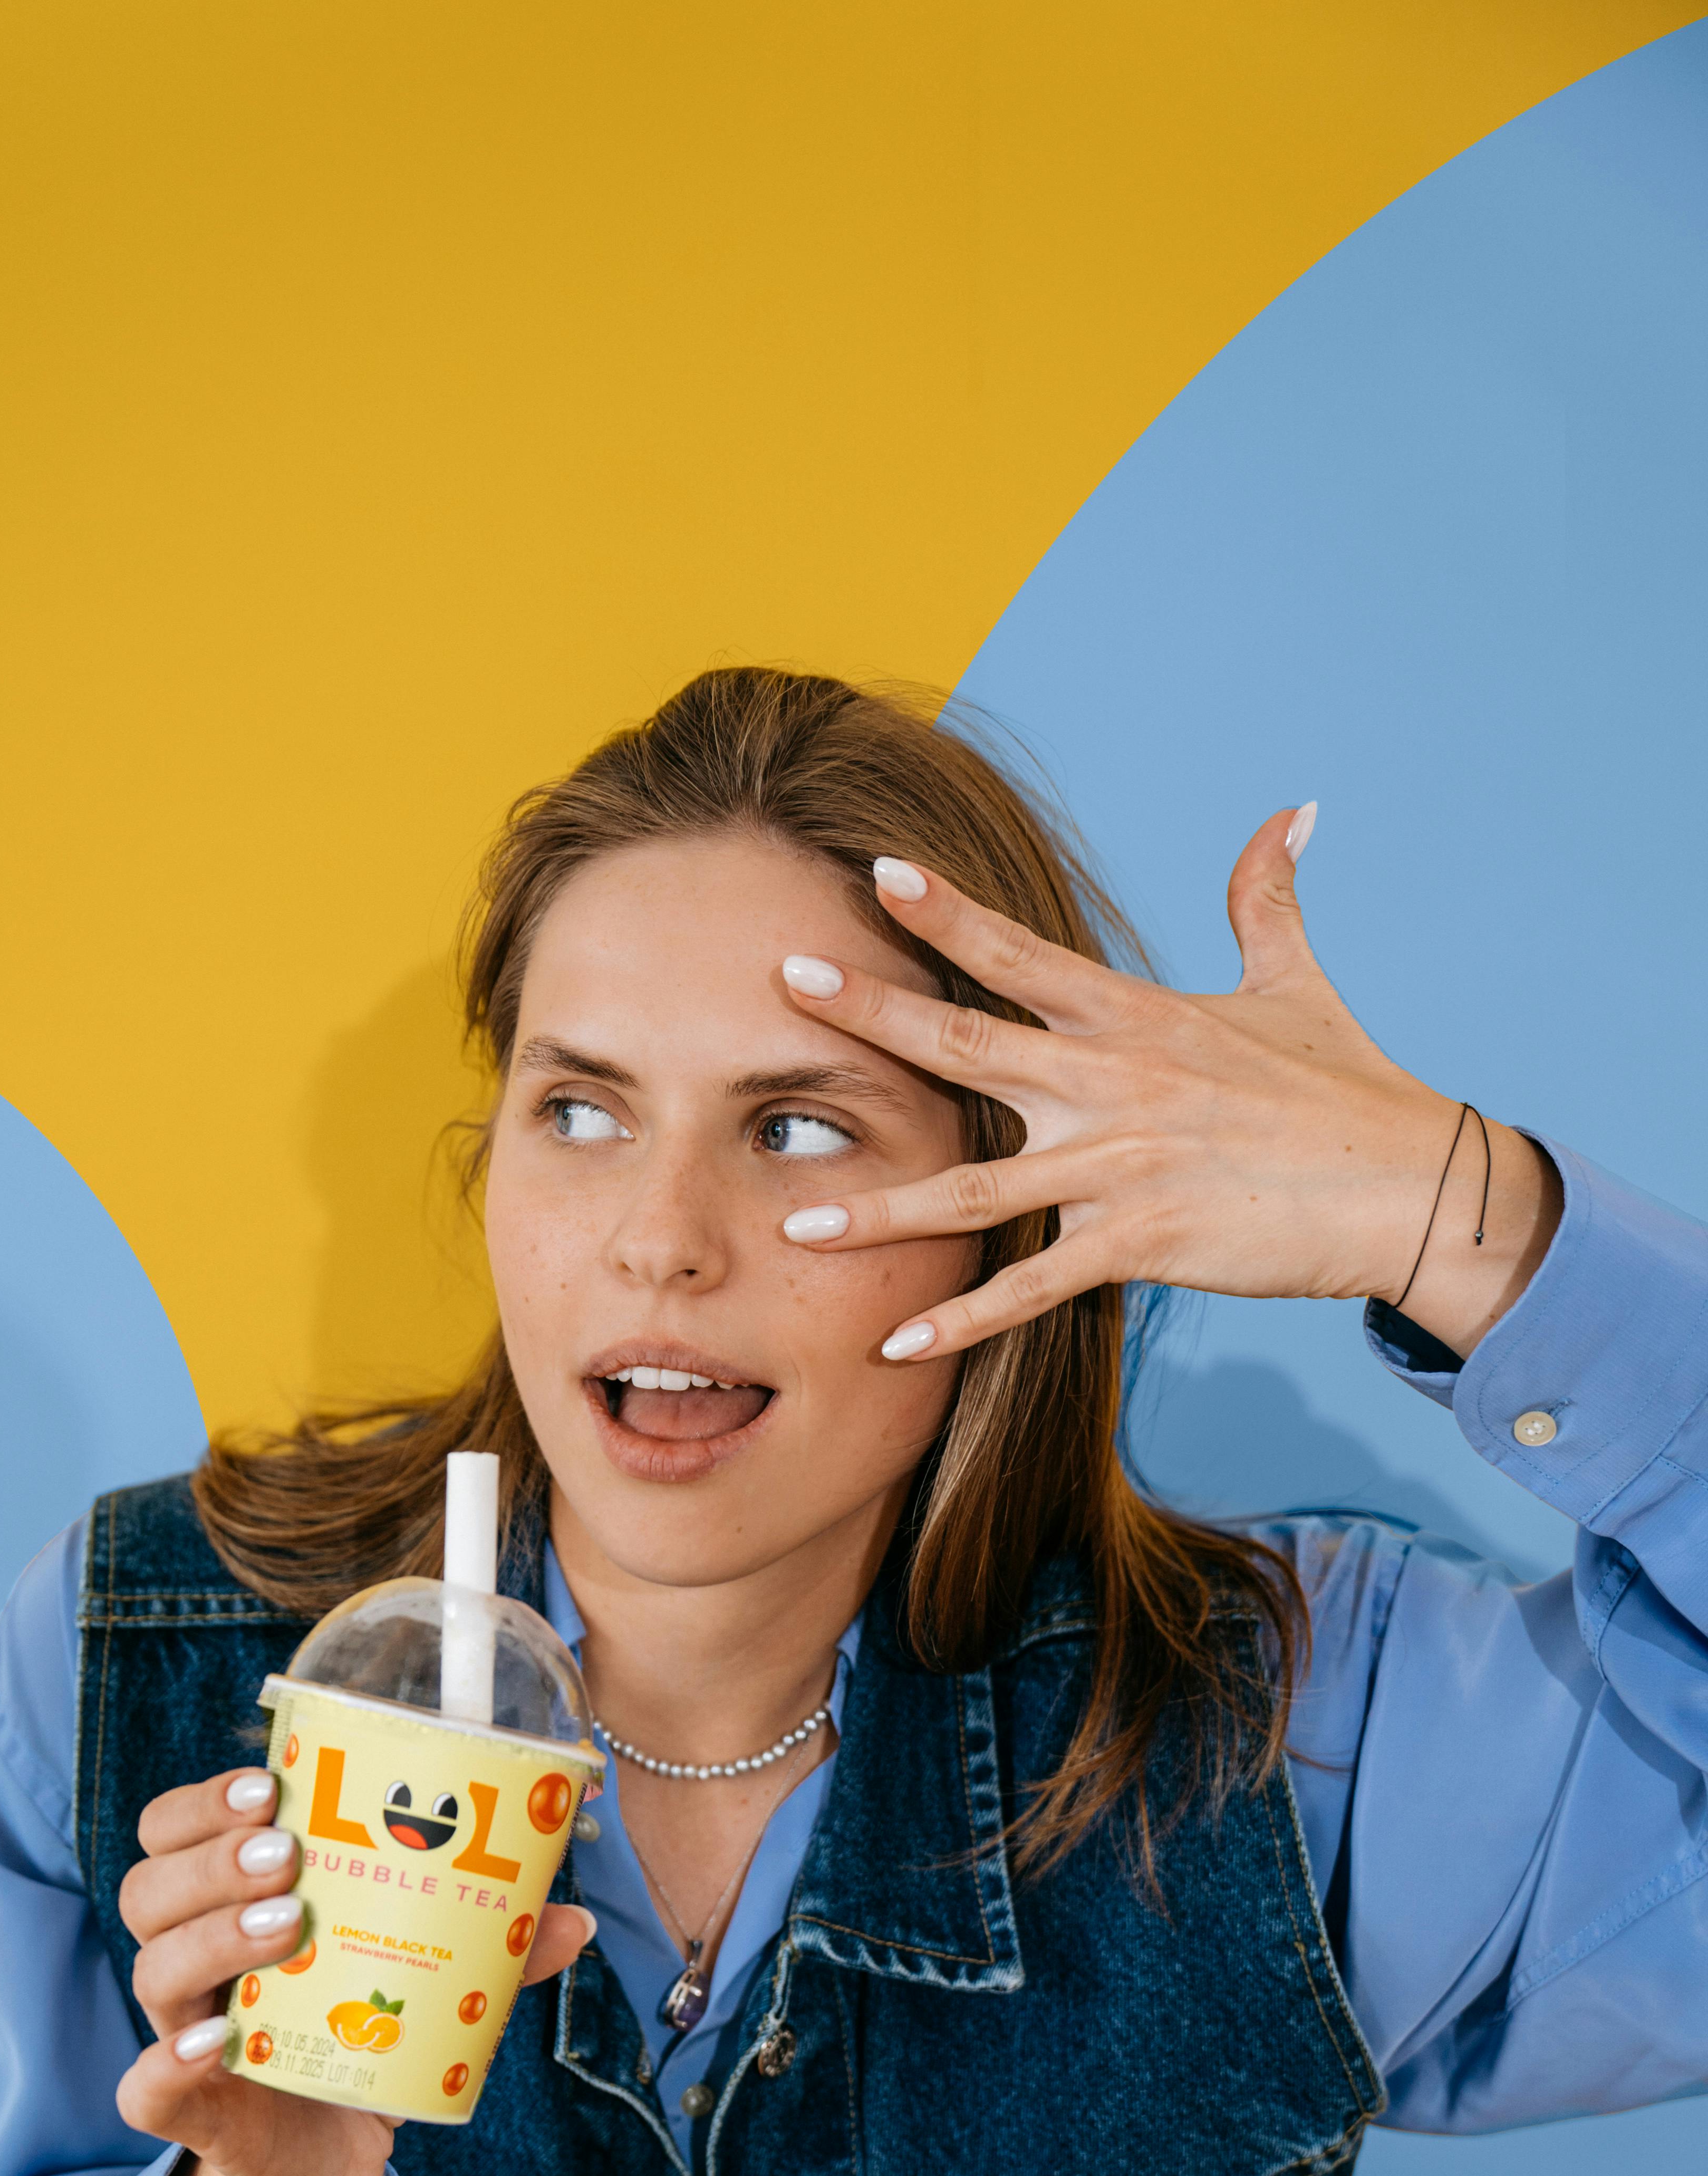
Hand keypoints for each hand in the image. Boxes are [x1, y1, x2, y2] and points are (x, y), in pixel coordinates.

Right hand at [118, 1764, 595, 2175]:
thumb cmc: (363, 2041)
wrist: (329, 2154)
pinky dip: (169, 2062)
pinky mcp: (194, 2114)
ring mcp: (184, 2035)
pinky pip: (143, 2087)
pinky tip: (220, 2039)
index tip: (270, 1784)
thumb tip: (572, 1918)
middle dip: (214, 1860)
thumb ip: (484, 1948)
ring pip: (152, 1969)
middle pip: (150, 1889)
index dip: (204, 1803)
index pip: (173, 1831)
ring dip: (212, 1936)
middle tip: (290, 1853)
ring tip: (289, 1922)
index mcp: (229, 1906)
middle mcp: (193, 1962)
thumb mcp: (418, 1982)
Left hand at [778, 815, 1560, 1362]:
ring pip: (972, 1189)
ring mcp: (1121, 1167)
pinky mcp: (1141, 1244)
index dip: (947, 914)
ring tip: (794, 1219)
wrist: (1409, 1184)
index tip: (877, 873)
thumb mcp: (1299, 981)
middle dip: (870, 1014)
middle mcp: (1112, 1085)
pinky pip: (1032, 1288)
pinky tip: (899, 1344)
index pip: (1020, 954)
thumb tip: (1289, 814)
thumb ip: (1267, 898)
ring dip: (879, 1210)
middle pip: (965, 1044)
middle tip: (783, 983)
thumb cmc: (1350, 1086)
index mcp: (1135, 1018)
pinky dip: (965, 1322)